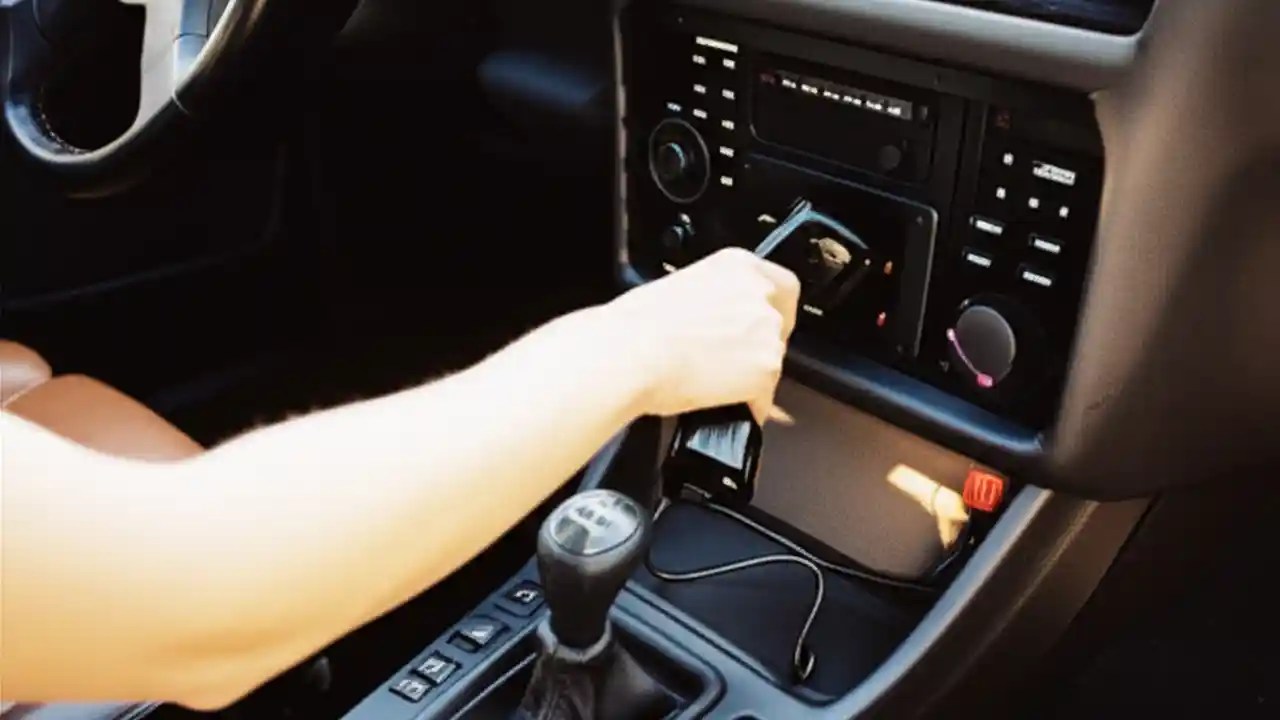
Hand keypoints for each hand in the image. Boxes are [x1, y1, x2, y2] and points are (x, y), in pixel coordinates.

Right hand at [606, 248, 799, 422]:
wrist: (629, 354)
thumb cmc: (636, 325)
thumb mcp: (681, 290)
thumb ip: (714, 300)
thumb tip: (718, 323)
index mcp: (738, 266)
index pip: (781, 286)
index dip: (772, 313)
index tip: (758, 330)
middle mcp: (759, 293)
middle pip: (778, 326)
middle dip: (757, 347)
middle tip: (728, 362)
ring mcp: (767, 331)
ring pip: (771, 360)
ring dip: (750, 375)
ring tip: (714, 385)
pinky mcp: (766, 369)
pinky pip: (764, 394)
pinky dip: (747, 404)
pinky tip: (719, 403)